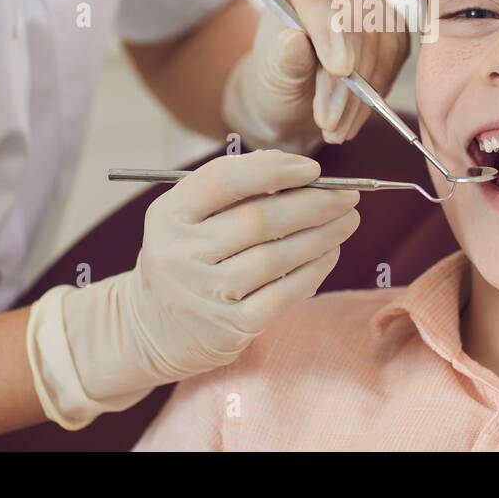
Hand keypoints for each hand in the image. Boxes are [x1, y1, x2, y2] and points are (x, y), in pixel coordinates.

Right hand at [26, 150, 359, 428]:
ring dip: (322, 235)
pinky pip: (284, 293)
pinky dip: (314, 270)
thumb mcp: (187, 216)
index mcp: (170, 214)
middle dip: (315, 204)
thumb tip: (298, 168)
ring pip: (278, 256)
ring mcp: (206, 294)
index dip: (275, 170)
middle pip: (261, 219)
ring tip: (347, 221)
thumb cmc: (184, 258)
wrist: (150, 329)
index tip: (313, 169)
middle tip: (348, 196)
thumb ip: (233, 188)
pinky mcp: (230, 327)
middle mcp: (182, 253)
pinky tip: (330, 253)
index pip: (226, 180)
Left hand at [221, 0, 410, 150]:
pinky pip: (395, 57)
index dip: (330, 31)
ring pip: (379, 42)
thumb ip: (284, 59)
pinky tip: (354, 115)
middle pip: (355, 21)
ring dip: (362, 94)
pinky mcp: (392, 27)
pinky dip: (377, 92)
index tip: (338, 69)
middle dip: (346, 78)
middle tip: (328, 121)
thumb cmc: (277, 78)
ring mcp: (369, 1)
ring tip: (336, 128)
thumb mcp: (271, 75)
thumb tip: (294, 42)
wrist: (297, 94)